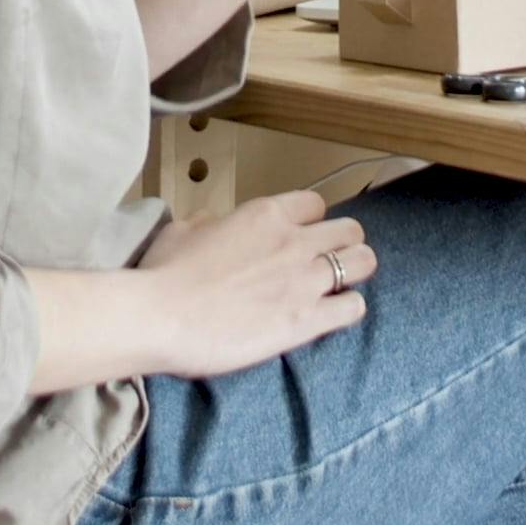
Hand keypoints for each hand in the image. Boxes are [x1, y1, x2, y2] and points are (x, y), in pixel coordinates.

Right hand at [138, 190, 374, 377]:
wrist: (161, 317)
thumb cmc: (164, 272)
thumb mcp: (184, 230)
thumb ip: (212, 223)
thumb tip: (218, 225)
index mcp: (265, 214)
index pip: (315, 204)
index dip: (311, 220)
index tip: (300, 235)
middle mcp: (294, 241)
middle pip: (350, 230)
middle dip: (343, 244)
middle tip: (328, 261)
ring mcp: (306, 280)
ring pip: (363, 262)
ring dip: (355, 272)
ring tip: (339, 286)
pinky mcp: (308, 320)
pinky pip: (354, 307)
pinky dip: (348, 309)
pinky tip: (332, 315)